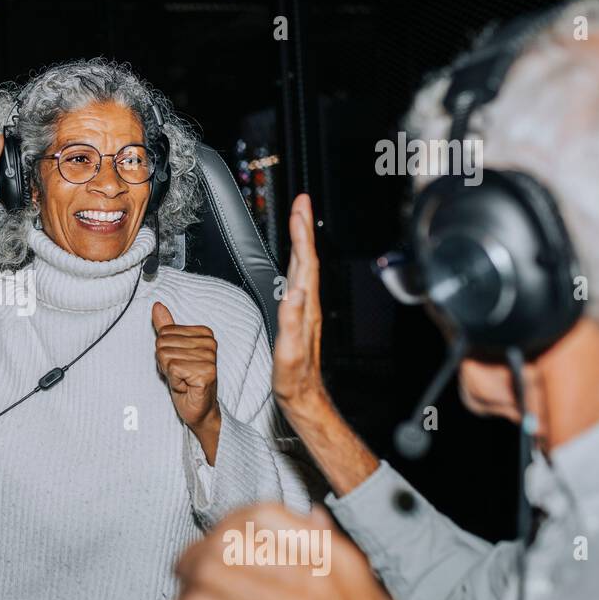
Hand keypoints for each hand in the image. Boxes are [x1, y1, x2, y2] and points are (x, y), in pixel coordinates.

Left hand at [152, 302, 220, 460]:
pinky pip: (173, 369)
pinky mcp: (206, 373)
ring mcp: (209, 358)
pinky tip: (186, 387)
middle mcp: (209, 343)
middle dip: (165, 363)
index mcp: (204, 333)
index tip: (178, 364)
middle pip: (163, 344)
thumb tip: (157, 306)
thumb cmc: (186, 381)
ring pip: (166, 357)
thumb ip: (166, 328)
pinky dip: (174, 382)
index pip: (165, 332)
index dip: (164, 352)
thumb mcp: (172, 351)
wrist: (198, 409)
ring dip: (170, 373)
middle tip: (180, 374)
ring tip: (183, 380)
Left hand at [168, 503, 461, 599]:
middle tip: (189, 566)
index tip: (218, 537)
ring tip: (185, 592)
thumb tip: (312, 518)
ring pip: (208, 569)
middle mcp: (311, 579)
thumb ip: (335, 555)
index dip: (228, 524)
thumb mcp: (372, 599)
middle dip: (197, 551)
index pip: (264, 515)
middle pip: (228, 539)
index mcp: (337, 563)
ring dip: (186, 580)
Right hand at [273, 194, 329, 418]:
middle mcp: (309, 304)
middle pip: (306, 258)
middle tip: (300, 203)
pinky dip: (295, 261)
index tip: (299, 208)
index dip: (301, 234)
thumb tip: (295, 292)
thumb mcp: (289, 352)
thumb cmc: (294, 379)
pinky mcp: (299, 315)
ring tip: (297, 222)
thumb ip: (292, 322)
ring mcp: (305, 309)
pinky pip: (298, 279)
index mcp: (306, 308)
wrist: (303, 396)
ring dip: (300, 241)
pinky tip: (292, 261)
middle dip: (302, 228)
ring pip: (303, 267)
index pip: (305, 262)